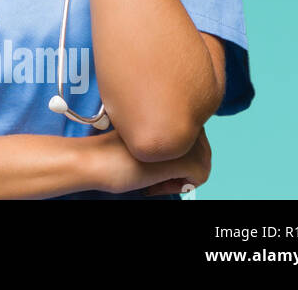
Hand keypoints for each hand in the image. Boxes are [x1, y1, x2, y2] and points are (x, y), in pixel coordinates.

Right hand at [90, 126, 211, 195]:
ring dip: (179, 177)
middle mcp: (181, 119)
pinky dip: (178, 187)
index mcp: (168, 109)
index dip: (175, 152)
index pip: (192, 133)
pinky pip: (199, 178)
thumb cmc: (110, 149)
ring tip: (154, 180)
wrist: (95, 159)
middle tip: (155, 175)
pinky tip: (154, 185)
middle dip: (182, 166)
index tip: (155, 160)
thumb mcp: (141, 135)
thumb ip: (161, 132)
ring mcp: (185, 140)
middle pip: (201, 149)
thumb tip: (182, 151)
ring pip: (203, 164)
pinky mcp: (186, 160)